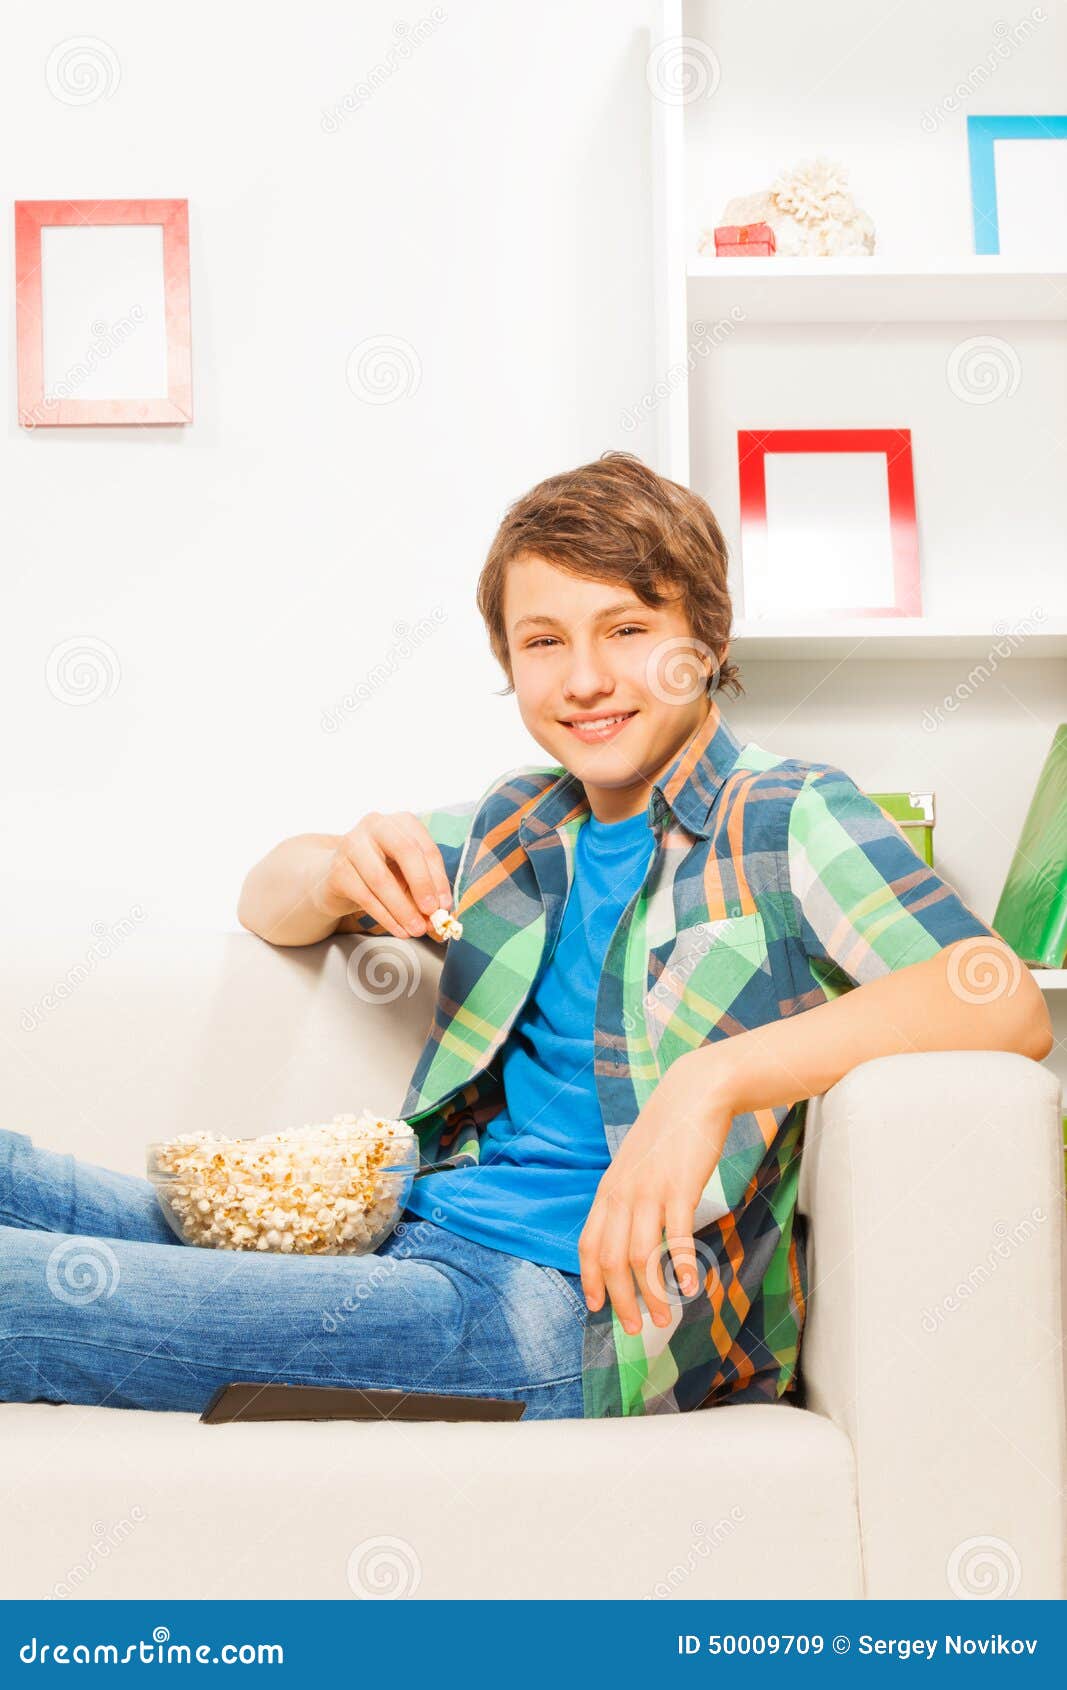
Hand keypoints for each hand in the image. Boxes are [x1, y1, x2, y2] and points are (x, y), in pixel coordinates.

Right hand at [310, 812, 451, 939]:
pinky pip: (365, 897)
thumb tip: (442, 914)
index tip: (445, 905)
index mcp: (401, 822)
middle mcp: (375, 825)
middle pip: (405, 852)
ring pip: (382, 879)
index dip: (438, 878)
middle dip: (422, 885)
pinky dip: (385, 917)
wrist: (340, 878)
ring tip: (416, 930)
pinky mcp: (337, 870)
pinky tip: (398, 930)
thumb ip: (425, 891)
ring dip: (403, 909)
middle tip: (432, 912)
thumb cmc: (382, 873)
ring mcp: (352, 845)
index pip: (425, 848)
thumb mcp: (407, 876)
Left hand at [578, 1053, 733, 1334]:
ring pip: (640, 1257)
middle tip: (633, 1327)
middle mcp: (622, 1194)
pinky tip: (690, 1288)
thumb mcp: (634, 1164)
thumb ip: (627, 1196)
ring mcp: (649, 1192)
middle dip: (620, 1300)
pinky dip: (680, 1268)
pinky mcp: (680, 1188)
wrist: (694, 1093)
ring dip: (652, 1294)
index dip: (590, 1280)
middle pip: (611, 1260)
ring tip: (664, 1317)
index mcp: (608, 1190)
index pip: (588, 1245)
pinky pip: (676, 1238)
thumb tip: (627, 1232)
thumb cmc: (667, 1133)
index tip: (597, 1308)